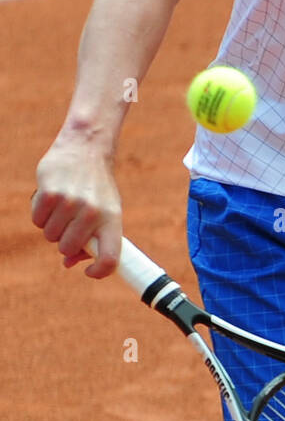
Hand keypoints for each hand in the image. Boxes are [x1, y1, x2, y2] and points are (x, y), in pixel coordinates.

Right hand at [31, 138, 121, 277]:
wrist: (86, 148)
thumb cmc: (97, 186)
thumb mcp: (105, 210)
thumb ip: (92, 239)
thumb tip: (69, 263)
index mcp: (112, 220)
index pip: (109, 258)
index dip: (99, 272)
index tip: (88, 271)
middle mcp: (92, 213)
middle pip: (68, 249)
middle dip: (65, 241)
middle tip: (70, 224)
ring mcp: (70, 203)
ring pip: (50, 236)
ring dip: (52, 226)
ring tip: (62, 207)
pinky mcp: (49, 194)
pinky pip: (37, 221)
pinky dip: (40, 214)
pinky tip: (51, 198)